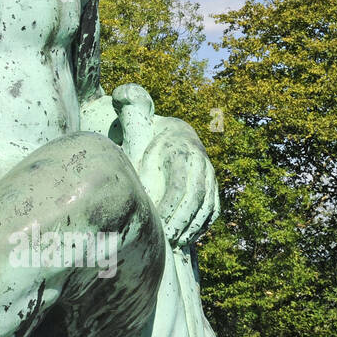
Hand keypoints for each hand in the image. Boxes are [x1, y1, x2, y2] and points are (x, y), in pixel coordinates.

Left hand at [112, 84, 219, 247]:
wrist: (161, 136)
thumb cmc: (142, 132)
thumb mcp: (135, 118)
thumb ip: (130, 106)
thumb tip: (124, 93)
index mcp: (183, 146)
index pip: (184, 182)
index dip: (172, 204)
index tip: (157, 221)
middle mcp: (202, 162)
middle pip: (198, 197)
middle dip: (183, 220)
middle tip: (167, 239)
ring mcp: (209, 176)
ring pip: (208, 207)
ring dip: (193, 227)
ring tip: (174, 243)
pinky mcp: (211, 189)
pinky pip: (212, 211)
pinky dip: (201, 227)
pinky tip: (185, 238)